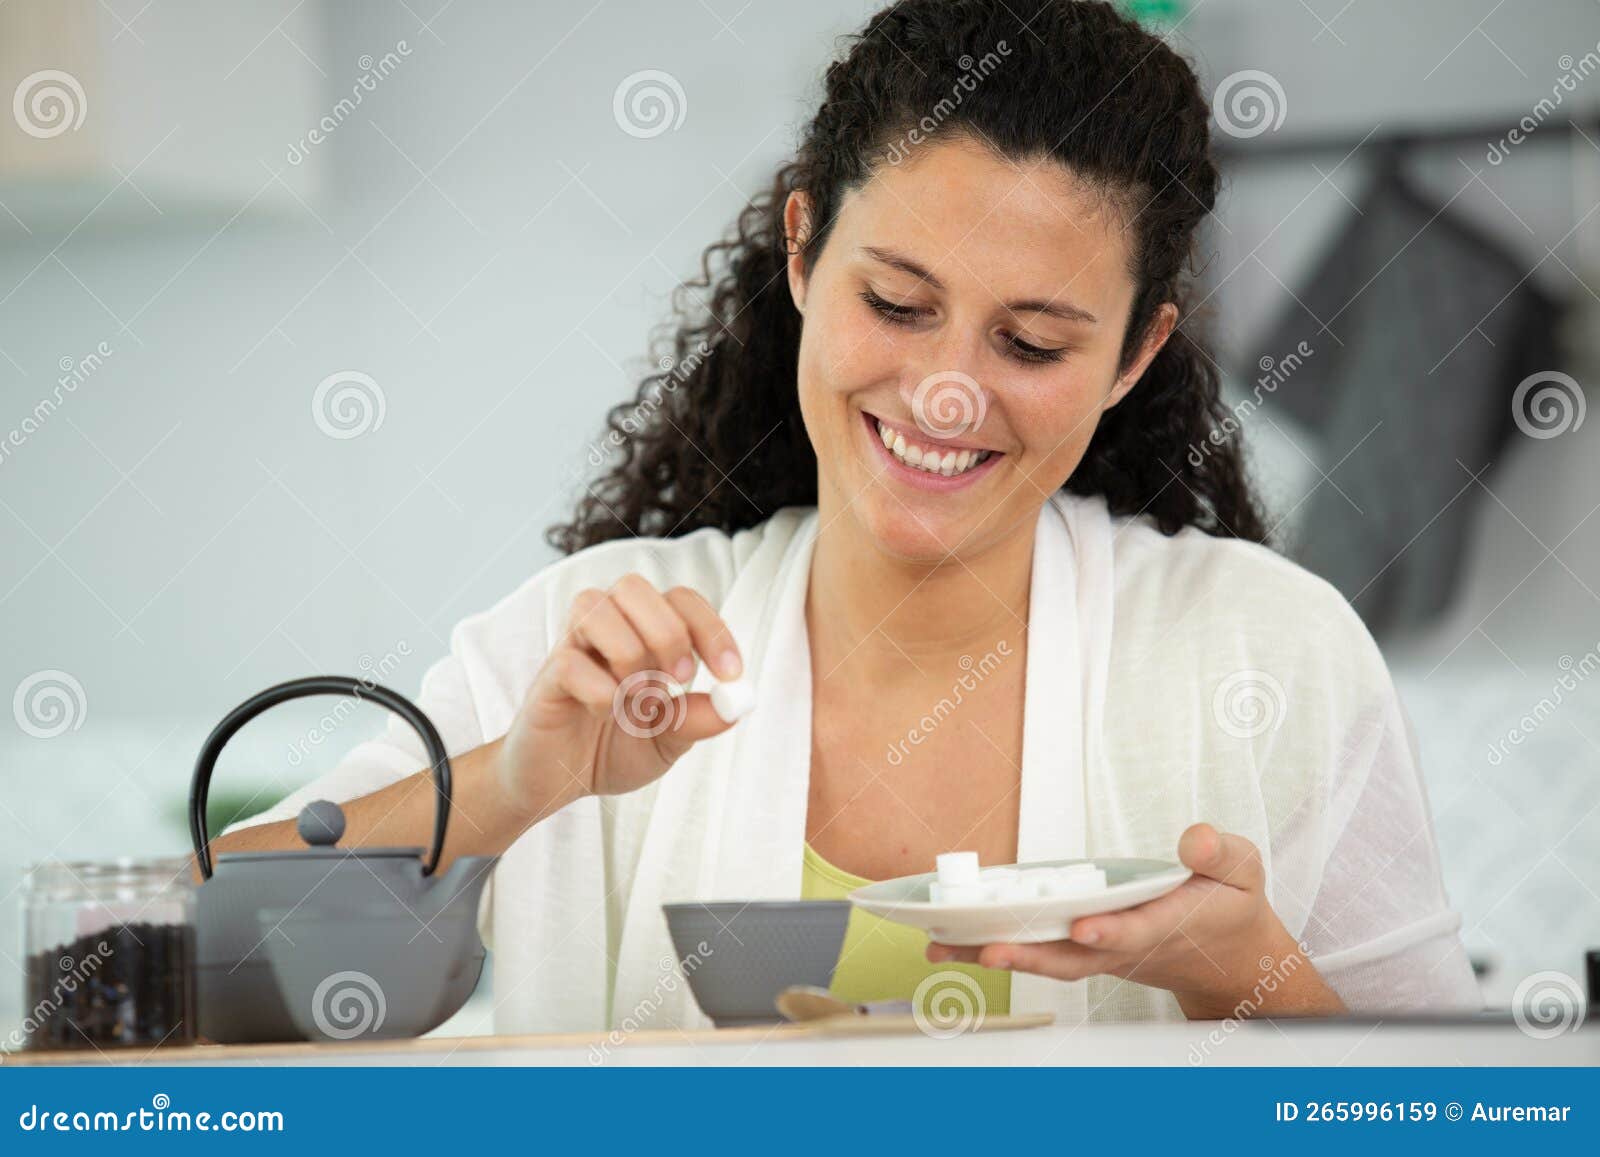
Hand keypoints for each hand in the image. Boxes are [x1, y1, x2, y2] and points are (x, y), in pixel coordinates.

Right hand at [497, 575, 744, 817]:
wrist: (557, 783)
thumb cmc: (610, 749)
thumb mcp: (668, 741)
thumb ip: (698, 720)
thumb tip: (735, 704)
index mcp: (642, 635)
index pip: (680, 600)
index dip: (711, 629)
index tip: (730, 673)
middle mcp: (606, 630)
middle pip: (634, 587)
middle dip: (667, 632)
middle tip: (678, 679)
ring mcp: (572, 649)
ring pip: (594, 606)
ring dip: (628, 652)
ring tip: (634, 696)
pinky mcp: (547, 679)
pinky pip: (570, 661)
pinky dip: (599, 690)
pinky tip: (601, 713)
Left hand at [926, 823, 1344, 1018]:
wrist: (1225, 955)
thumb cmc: (1228, 905)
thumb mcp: (1243, 870)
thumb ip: (1221, 854)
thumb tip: (1194, 840)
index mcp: (1168, 925)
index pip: (1136, 932)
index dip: (1111, 933)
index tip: (1086, 927)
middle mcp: (1125, 947)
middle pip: (1074, 959)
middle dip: (1033, 956)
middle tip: (990, 951)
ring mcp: (1099, 954)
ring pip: (1043, 958)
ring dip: (995, 955)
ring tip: (942, 948)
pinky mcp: (1079, 950)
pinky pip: (1033, 949)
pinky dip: (991, 946)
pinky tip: (948, 939)